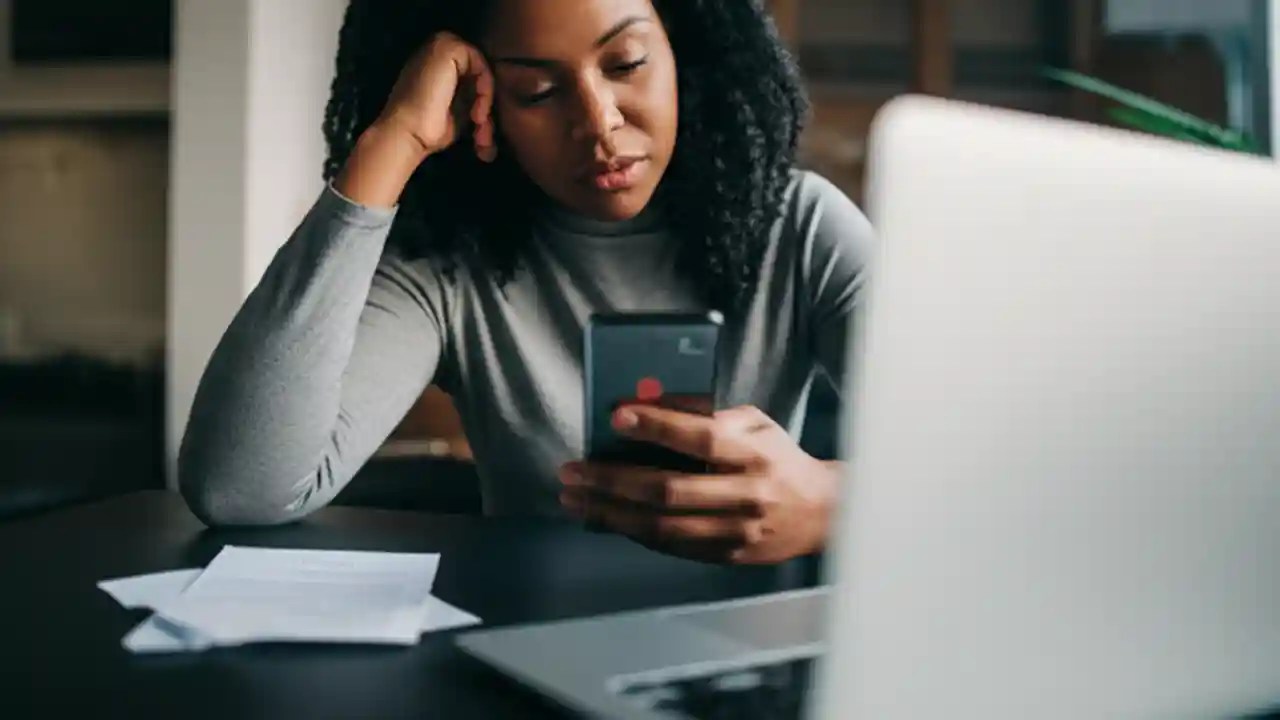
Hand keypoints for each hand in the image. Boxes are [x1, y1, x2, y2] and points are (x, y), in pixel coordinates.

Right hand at [336, 33, 495, 206]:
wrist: (407, 134)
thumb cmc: (429, 131)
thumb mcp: (459, 113)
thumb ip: (474, 100)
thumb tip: (496, 108)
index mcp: (438, 65)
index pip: (475, 78)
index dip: (483, 106)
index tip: (481, 135)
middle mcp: (438, 51)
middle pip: (481, 74)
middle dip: (487, 107)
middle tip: (483, 137)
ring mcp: (441, 46)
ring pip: (483, 71)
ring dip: (487, 103)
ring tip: (479, 128)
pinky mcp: (448, 48)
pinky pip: (482, 65)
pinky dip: (485, 92)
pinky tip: (476, 113)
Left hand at [559, 405, 838, 564]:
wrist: (821, 513)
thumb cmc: (777, 458)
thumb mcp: (753, 423)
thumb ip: (707, 414)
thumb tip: (649, 404)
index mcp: (753, 453)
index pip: (700, 439)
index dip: (657, 426)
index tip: (617, 415)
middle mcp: (745, 495)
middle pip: (668, 490)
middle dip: (612, 480)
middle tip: (573, 470)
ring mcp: (735, 532)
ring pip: (661, 526)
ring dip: (610, 513)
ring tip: (575, 498)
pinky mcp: (726, 556)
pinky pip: (669, 545)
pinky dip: (631, 531)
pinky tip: (603, 517)